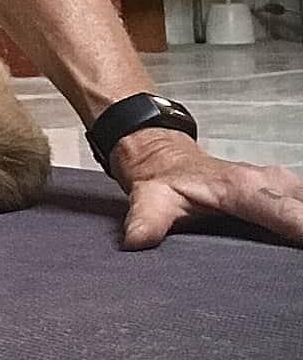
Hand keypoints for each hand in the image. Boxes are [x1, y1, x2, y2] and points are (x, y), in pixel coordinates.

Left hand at [110, 128, 302, 249]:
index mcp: (243, 187)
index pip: (287, 213)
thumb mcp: (150, 199)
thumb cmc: (164, 179)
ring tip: (294, 257)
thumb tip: (137, 241)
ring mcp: (283, 184)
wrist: (164, 158)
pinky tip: (296, 244)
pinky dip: (301, 222)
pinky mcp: (288, 190)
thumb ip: (146, 221)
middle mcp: (270, 181)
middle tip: (295, 265)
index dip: (302, 229)